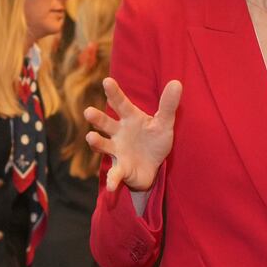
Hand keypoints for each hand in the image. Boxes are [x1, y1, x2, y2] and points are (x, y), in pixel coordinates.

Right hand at [85, 77, 181, 192]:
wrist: (153, 166)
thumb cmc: (155, 140)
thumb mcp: (164, 123)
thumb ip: (168, 105)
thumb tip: (177, 82)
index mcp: (130, 118)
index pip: (121, 103)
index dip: (114, 93)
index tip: (107, 81)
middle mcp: (119, 132)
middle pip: (106, 123)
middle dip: (97, 118)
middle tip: (88, 112)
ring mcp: (117, 150)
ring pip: (103, 145)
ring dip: (96, 142)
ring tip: (91, 137)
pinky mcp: (120, 168)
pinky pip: (114, 174)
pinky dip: (112, 180)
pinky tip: (111, 186)